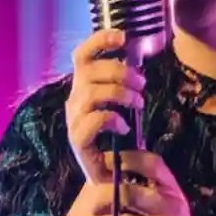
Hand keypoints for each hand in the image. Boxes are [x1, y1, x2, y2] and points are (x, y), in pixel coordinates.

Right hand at [64, 29, 145, 183]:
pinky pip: (93, 120)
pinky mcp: (78, 140)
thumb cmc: (119, 139)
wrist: (109, 177)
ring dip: (119, 94)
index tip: (123, 37)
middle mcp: (74, 101)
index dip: (99, 41)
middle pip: (88, 72)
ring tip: (138, 104)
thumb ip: (126, 84)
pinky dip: (112, 119)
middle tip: (142, 84)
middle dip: (119, 72)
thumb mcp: (124, 106)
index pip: (82, 56)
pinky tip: (124, 126)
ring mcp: (73, 121)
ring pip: (91, 94)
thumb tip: (141, 58)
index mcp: (83, 87)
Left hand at [88, 150, 210, 215]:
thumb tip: (110, 172)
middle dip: (103, 196)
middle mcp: (172, 209)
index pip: (152, 163)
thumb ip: (146, 192)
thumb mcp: (167, 212)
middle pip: (128, 192)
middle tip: (93, 206)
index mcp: (174, 193)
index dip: (126, 159)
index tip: (105, 162)